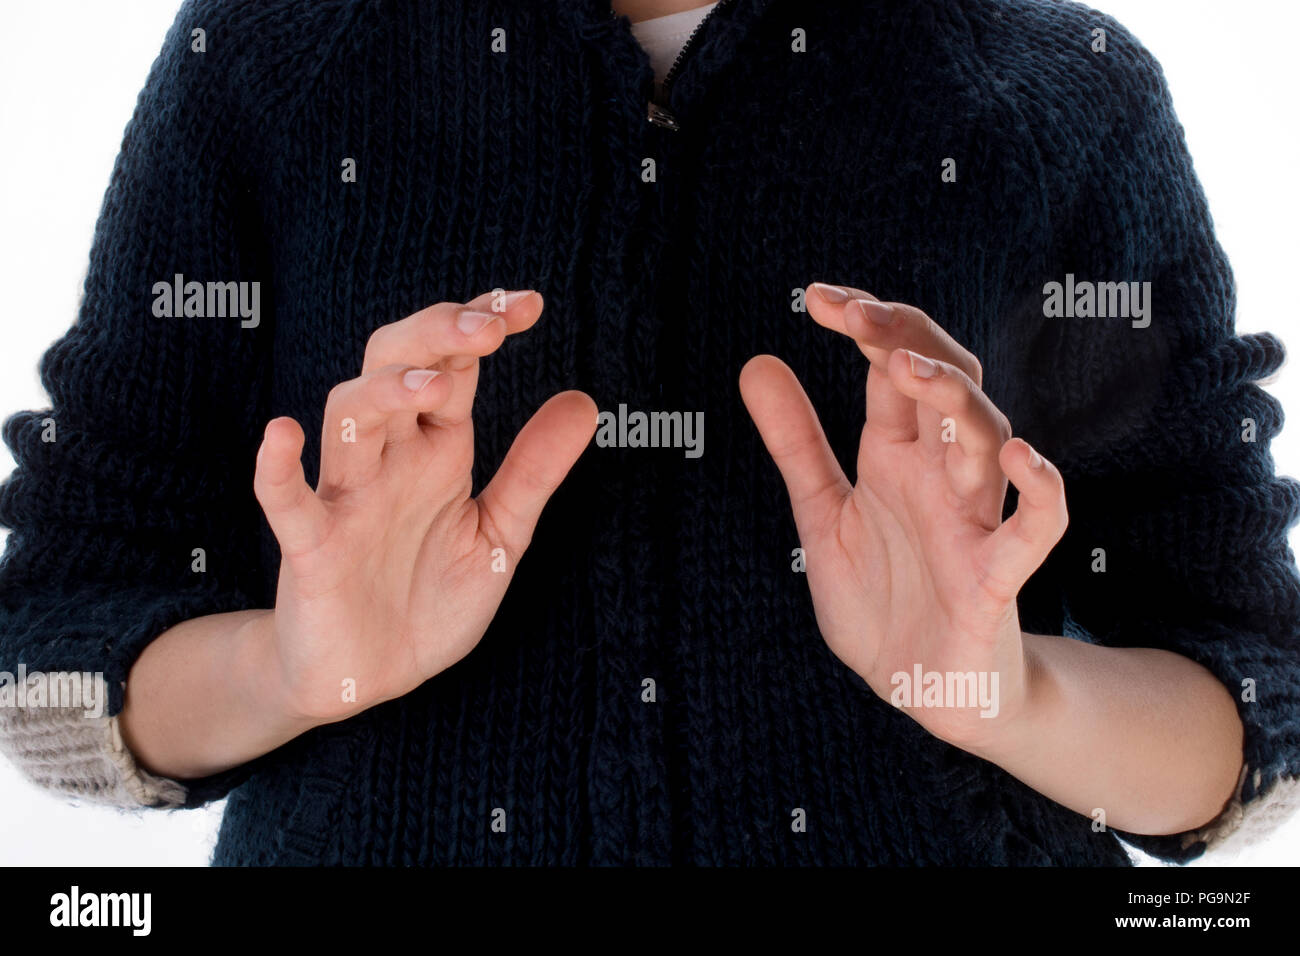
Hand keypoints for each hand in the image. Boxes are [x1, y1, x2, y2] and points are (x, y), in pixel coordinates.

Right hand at [253, 290, 595, 722]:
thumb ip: (534, 471)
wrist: (376, 678)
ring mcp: (347, 500)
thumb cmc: (432, 600)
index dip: (482, 328)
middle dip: (436, 337)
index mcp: (437, 451)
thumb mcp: (499, 535)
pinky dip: (276, 470)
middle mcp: (390, 461)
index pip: (454, 367)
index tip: (529, 304)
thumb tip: (584, 400)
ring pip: (348, 420)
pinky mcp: (312, 551)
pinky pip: (286, 503)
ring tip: (434, 382)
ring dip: (385, 392)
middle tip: (489, 327)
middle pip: (395, 366)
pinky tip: (282, 433)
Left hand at [740, 283, 1066, 749]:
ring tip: (906, 368)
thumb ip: (796, 443)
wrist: (915, 688)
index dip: (865, 324)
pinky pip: (1035, 527)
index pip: (893, 366)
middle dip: (906, 338)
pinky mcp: (995, 577)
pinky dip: (1041, 491)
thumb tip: (756, 361)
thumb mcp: (820, 513)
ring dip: (953, 399)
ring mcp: (972, 520)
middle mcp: (939, 475)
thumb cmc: (881, 597)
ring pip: (987, 439)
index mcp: (896, 455)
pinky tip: (1021, 457)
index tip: (817, 297)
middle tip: (851, 313)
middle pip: (946, 381)